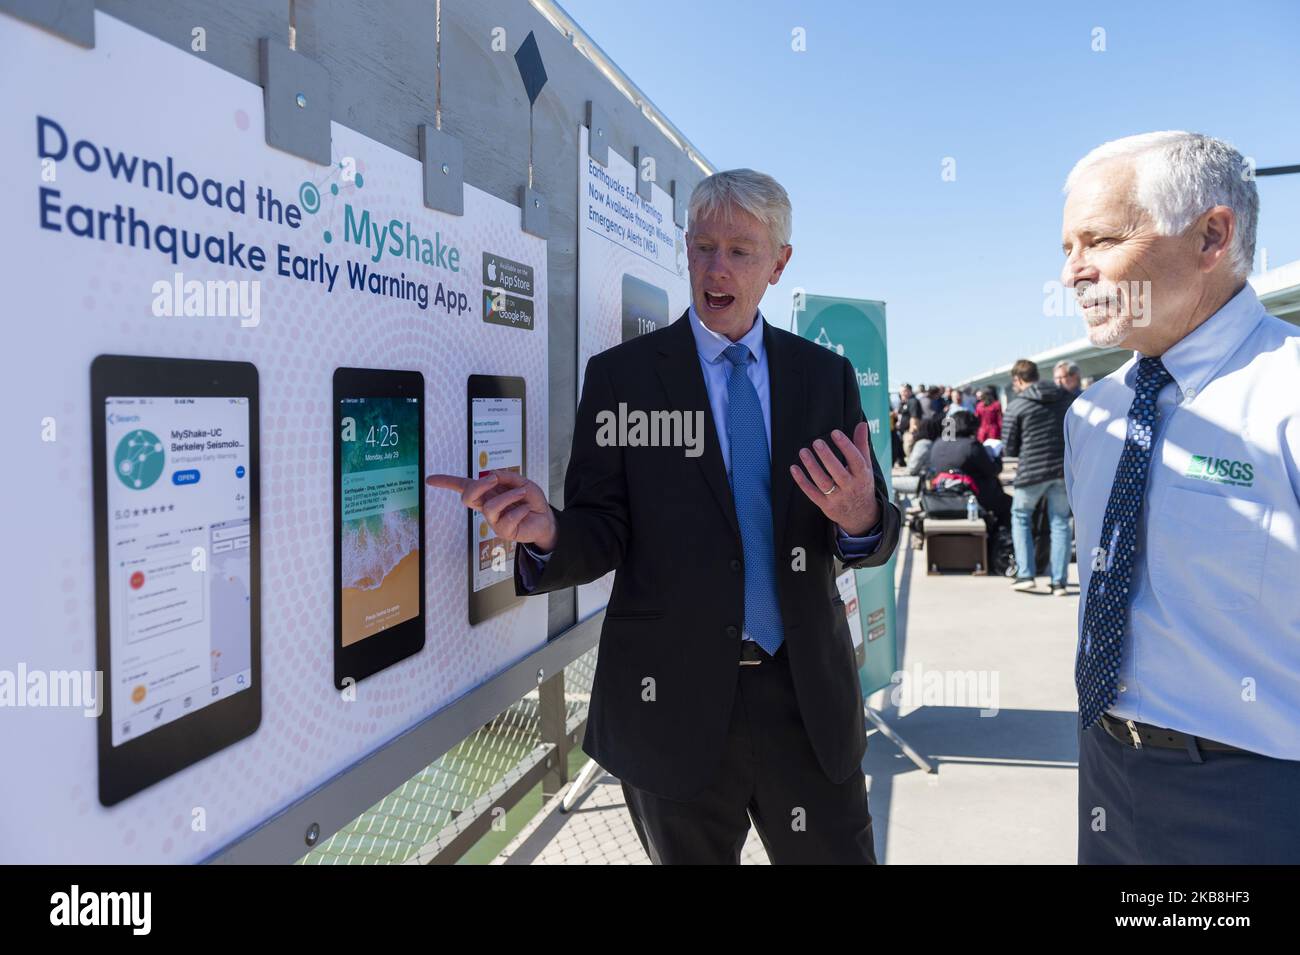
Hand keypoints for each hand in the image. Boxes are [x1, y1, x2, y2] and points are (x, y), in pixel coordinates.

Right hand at [425, 469, 557, 551]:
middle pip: (467, 496)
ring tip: (523, 493)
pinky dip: (520, 509)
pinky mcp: (503, 531)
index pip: (463, 486)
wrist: (546, 518)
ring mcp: (493, 520)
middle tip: (494, 479)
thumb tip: (491, 475)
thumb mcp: (521, 483)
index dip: (446, 482)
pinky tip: (526, 510)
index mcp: (487, 492)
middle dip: (477, 485)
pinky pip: (507, 518)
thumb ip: (507, 477)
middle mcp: (486, 506)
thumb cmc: (530, 500)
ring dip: (508, 496)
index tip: (429, 479)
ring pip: (490, 506)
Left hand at [789, 422, 879, 534]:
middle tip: (816, 442)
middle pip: (838, 472)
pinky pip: (812, 493)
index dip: (846, 446)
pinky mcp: (825, 506)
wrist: (861, 515)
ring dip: (812, 467)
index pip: (856, 460)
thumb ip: (861, 445)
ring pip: (823, 482)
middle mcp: (851, 487)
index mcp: (862, 475)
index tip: (834, 433)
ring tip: (803, 451)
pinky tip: (794, 468)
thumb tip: (862, 424)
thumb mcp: (865, 467)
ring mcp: (837, 498)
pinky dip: (802, 481)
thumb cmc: (861, 484)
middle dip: (827, 457)